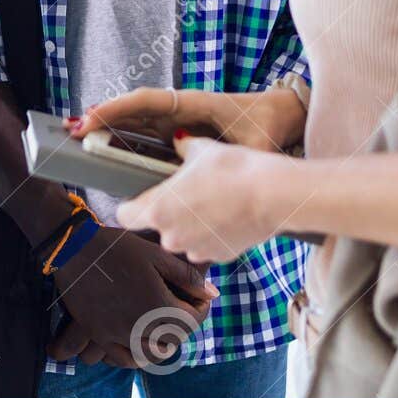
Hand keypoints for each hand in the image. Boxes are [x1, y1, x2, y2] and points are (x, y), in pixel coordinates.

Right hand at [46, 226, 217, 367]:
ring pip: (151, 354)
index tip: (201, 298)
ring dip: (164, 344)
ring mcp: (117, 333)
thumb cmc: (117, 247)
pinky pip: (123, 359)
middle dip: (184, 325)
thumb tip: (211, 293)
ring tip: (165, 328)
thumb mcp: (156, 254)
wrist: (74, 248)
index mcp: (157, 304)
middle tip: (183, 309)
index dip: (202, 309)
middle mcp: (139, 325)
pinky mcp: (99, 335)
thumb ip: (186, 276)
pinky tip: (141, 346)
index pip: (192, 320)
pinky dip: (137, 357)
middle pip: (174, 339)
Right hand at [71, 84, 304, 152]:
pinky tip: (107, 155)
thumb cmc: (266, 122)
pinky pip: (146, 139)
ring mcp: (176, 123)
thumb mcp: (254, 142)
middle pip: (133, 111)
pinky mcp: (178, 136)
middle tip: (70, 129)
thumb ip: (238, 158)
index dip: (117, 108)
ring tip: (78, 139)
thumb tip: (225, 176)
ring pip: (135, 124)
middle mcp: (179, 111)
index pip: (146, 100)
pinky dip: (125, 145)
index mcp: (192, 103)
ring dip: (108, 132)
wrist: (280, 117)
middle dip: (102, 118)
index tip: (92, 117)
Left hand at [117, 136, 293, 262]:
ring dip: (192, 223)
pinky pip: (207, 244)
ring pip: (184, 236)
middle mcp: (171, 237)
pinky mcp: (219, 257)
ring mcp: (196, 250)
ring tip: (213, 200)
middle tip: (189, 191)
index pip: (125, 216)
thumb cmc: (232, 170)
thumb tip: (180, 141)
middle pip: (159, 225)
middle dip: (170, 211)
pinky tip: (228, 214)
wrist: (272, 195)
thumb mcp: (201, 148)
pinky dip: (213, 232)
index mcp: (158, 210)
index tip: (139, 197)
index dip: (131, 205)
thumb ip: (183, 147)